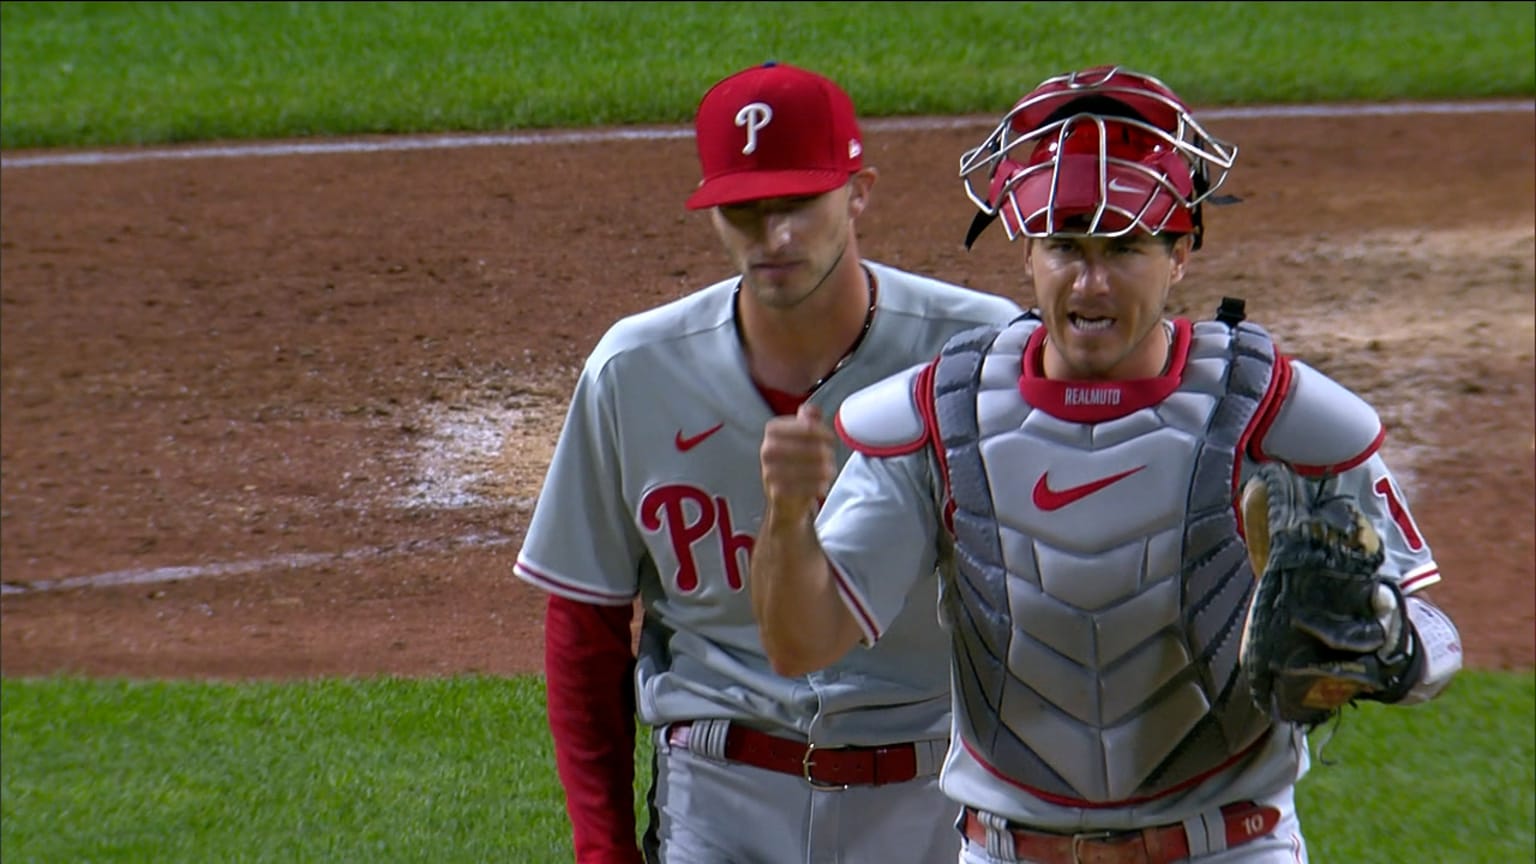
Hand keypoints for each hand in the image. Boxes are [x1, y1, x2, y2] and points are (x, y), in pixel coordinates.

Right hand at [759, 402, 837, 520]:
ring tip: (830, 471)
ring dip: (821, 470)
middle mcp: (767, 450)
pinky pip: (799, 487)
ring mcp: (769, 471)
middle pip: (803, 447)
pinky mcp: (775, 491)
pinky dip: (814, 486)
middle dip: (822, 452)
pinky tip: (822, 485)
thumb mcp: (802, 437)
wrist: (785, 498)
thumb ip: (809, 420)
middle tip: (831, 457)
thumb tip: (813, 409)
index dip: (820, 431)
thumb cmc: (796, 462)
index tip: (831, 439)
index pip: (803, 426)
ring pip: (802, 468)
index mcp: (773, 430)